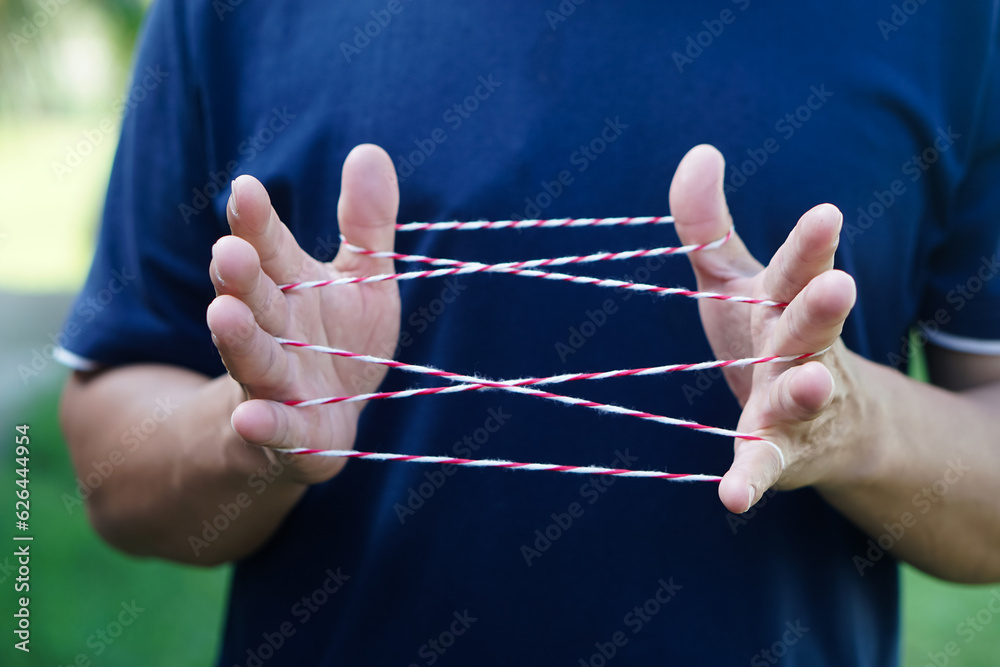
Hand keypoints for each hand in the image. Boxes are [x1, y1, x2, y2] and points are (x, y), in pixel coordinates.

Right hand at [207, 144, 400, 484]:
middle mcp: (274, 330)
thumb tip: (369, 151)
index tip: (246, 189)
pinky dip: (263, 423)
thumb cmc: (341, 343)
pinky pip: (277, 428)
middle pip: (255, 299)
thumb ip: (366, 225)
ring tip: (221, 314)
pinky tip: (248, 417)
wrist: (326, 421)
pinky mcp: (291, 432)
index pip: (269, 249)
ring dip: (237, 339)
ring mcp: (276, 382)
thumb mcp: (363, 281)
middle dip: (239, 277)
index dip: (256, 222)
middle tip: (227, 252)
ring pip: (254, 358)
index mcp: (288, 288)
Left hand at [670, 145, 860, 513]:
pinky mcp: (780, 452)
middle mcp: (799, 350)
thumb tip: (699, 151)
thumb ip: (709, 226)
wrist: (822, 420)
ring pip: (801, 396)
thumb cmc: (766, 335)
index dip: (811, 245)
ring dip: (805, 389)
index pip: (798, 270)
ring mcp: (794, 405)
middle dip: (822, 308)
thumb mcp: (736, 280)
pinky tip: (732, 498)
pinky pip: (765, 466)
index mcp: (786, 303)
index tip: (827, 214)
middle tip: (840, 286)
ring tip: (810, 381)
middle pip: (809, 328)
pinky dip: (751, 479)